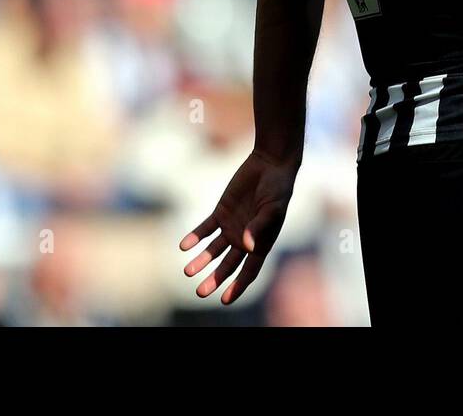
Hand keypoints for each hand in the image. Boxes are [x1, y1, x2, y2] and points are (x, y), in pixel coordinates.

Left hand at [179, 148, 298, 304]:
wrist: (270, 164)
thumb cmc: (278, 188)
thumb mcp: (272, 209)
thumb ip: (258, 227)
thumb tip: (246, 246)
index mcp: (261, 243)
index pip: (248, 271)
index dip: (237, 286)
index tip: (224, 299)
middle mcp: (245, 239)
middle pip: (227, 265)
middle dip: (214, 279)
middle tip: (200, 291)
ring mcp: (232, 227)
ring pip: (213, 250)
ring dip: (201, 261)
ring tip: (188, 271)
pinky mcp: (221, 213)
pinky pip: (205, 229)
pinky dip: (194, 238)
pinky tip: (184, 245)